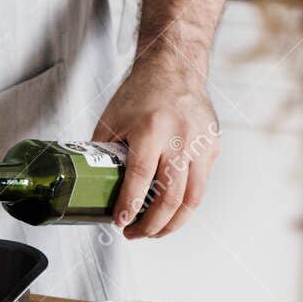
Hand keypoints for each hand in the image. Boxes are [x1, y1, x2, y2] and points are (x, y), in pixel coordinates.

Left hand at [94, 43, 219, 238]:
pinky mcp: (213, 147)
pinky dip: (185, 203)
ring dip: (173, 223)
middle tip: (134, 234)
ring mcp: (201, 143)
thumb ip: (103, 153)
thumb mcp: (111, 120)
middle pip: (171, 197)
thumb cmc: (141, 92)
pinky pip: (201, 184)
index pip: (140, 179)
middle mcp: (180, 138)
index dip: (129, 206)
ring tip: (154, 232)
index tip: (120, 223)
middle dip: (151, 225)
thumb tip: (89, 185)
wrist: (175, 67)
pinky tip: (169, 210)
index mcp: (151, 130)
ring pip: (193, 198)